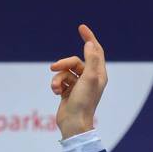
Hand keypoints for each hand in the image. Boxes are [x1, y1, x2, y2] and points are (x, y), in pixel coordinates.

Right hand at [50, 23, 107, 137]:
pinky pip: (60, 80)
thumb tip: (89, 43)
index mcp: (99, 75)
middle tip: (53, 67)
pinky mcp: (69, 92)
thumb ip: (91, 59)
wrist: (73, 124)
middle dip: (63, 63)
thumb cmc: (83, 102)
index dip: (89, 38)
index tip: (81, 27)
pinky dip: (56, 85)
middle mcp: (90, 79)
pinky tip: (56, 93)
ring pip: (65, 71)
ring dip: (57, 77)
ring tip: (56, 88)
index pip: (96, 51)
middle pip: (74, 61)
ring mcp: (79, 86)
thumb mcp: (89, 78)